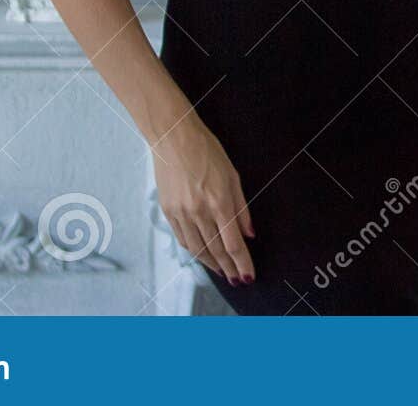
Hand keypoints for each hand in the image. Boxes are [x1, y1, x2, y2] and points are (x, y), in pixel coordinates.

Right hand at [152, 119, 255, 285]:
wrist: (173, 137)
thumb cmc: (206, 151)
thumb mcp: (233, 176)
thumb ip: (242, 208)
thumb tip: (249, 234)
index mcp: (218, 202)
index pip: (233, 244)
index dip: (242, 263)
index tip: (248, 275)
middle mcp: (199, 212)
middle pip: (216, 250)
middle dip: (229, 269)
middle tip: (237, 279)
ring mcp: (181, 213)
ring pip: (197, 249)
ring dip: (211, 264)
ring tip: (222, 272)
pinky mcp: (168, 211)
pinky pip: (182, 239)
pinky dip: (194, 250)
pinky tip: (202, 255)